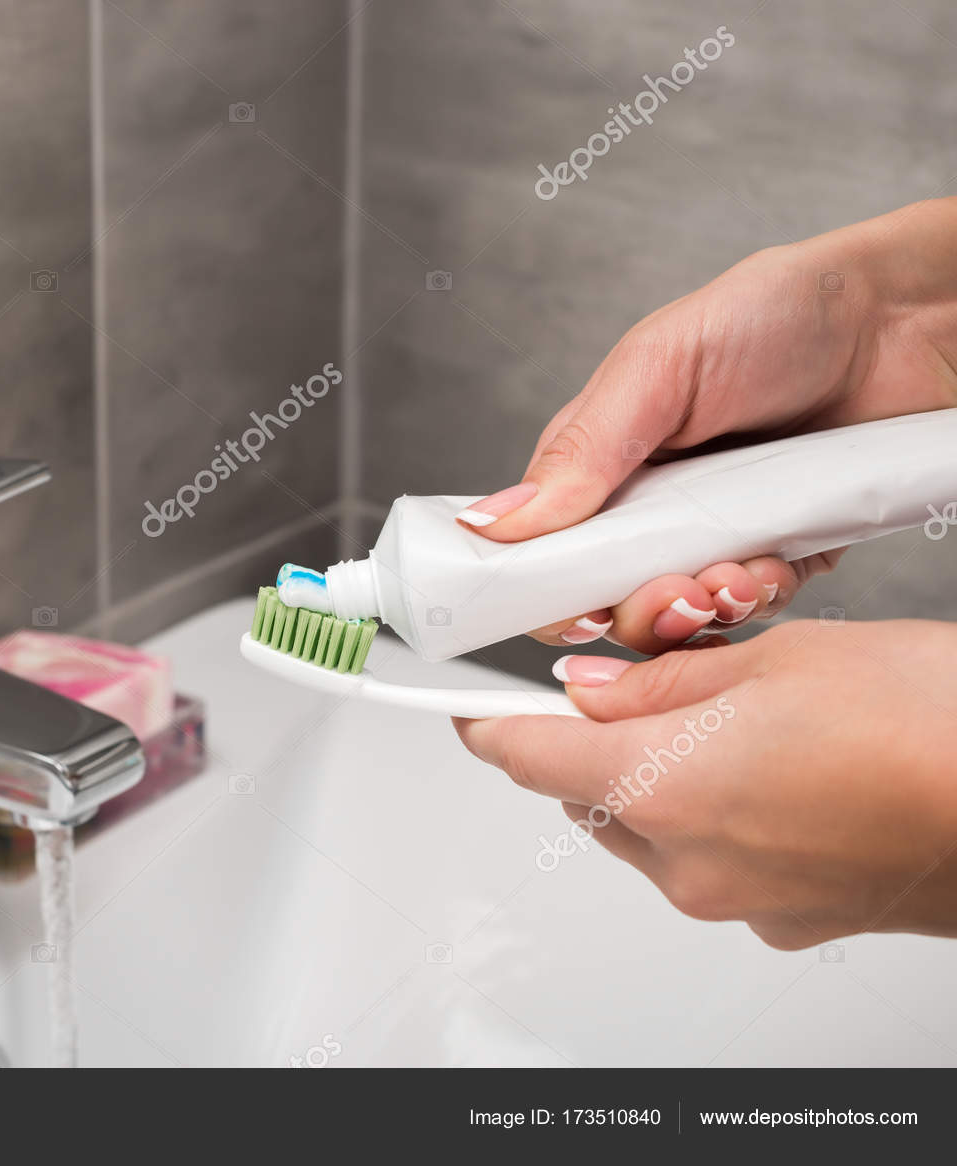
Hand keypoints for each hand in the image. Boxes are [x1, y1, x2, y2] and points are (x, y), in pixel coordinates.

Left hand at [455, 621, 956, 947]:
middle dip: (591, 738)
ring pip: (647, 830)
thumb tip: (592, 689)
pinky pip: (713, 861)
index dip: (483, 721)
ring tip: (733, 717)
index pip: (521, 756)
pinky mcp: (787, 918)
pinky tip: (781, 769)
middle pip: (584, 794)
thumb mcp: (775, 659)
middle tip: (637, 681)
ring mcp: (738, 900)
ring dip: (657, 778)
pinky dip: (717, 815)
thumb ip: (659, 684)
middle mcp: (685, 862)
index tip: (460, 701)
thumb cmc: (928, 723)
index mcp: (658, 788)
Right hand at [456, 198, 956, 652]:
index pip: (540, 549)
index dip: (542, 590)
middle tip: (668, 591)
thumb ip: (580, 451)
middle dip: (630, 610)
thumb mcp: (658, 367)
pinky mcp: (778, 552)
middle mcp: (648, 505)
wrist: (907, 319)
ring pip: (677, 616)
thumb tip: (492, 521)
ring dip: (697, 613)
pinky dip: (757, 602)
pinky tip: (769, 568)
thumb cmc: (775, 314)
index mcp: (597, 461)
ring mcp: (713, 533)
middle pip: (604, 599)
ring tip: (729, 577)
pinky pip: (751, 609)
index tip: (564, 604)